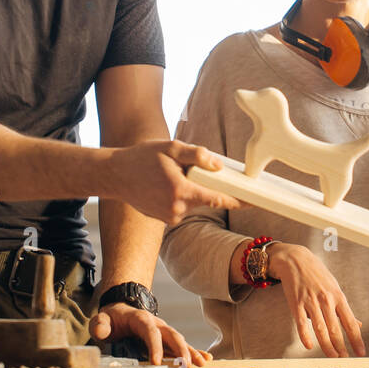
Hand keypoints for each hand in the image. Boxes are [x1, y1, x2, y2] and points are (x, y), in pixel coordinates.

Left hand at [89, 301, 211, 366]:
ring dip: (190, 351)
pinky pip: (182, 344)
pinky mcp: (167, 339)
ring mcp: (164, 331)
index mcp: (141, 319)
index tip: (156, 361)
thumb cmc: (112, 318)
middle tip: (185, 366)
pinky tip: (205, 359)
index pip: (150, 331)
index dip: (154, 345)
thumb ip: (100, 324)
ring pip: (180, 340)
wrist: (122, 309)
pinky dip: (194, 350)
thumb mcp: (102, 319)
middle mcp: (157, 324)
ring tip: (201, 364)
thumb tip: (101, 330)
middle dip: (180, 350)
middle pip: (172, 334)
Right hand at [101, 140, 237, 224]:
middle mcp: (177, 208)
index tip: (254, 202)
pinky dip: (181, 196)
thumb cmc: (142, 158)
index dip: (238, 201)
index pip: (217, 199)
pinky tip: (165, 184)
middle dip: (207, 187)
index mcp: (180, 190)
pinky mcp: (164, 220)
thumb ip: (198, 155)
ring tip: (170, 175)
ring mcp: (170, 217)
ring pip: (193, 203)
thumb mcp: (171, 148)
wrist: (114, 175)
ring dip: (191, 190)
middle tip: (192, 171)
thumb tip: (219, 166)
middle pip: (205, 199)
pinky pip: (182, 207)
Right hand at [267, 243, 365, 358]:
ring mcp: (311, 302)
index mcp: (338, 296)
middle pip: (335, 329)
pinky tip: (309, 346)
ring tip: (332, 357)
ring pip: (320, 329)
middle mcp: (326, 300)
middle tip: (345, 359)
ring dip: (327, 346)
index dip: (356, 339)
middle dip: (341, 347)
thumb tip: (358, 324)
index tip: (361, 352)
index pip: (350, 322)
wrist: (296, 259)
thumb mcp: (335, 288)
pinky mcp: (296, 303)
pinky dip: (305, 336)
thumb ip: (344, 308)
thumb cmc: (318, 275)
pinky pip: (301, 323)